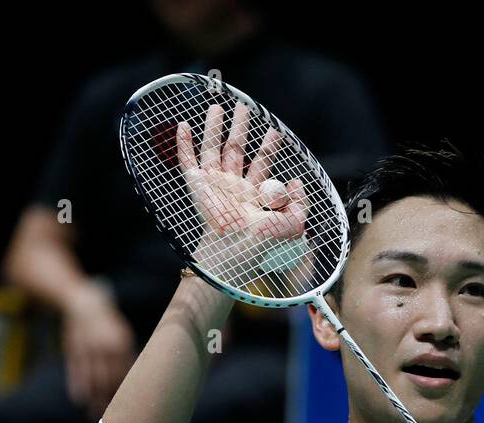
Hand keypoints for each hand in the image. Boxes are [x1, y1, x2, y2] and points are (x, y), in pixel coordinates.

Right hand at [60, 284, 135, 418]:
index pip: (125, 374)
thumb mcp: (122, 337)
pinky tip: (80, 400)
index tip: (128, 410)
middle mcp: (105, 347)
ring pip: (91, 379)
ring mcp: (88, 348)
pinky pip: (75, 371)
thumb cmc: (108, 326)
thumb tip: (136, 382)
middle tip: (111, 419)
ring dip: (93, 398)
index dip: (126, 393)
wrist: (84, 304)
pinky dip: (77, 386)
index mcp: (122, 344)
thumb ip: (127, 358)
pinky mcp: (73, 350)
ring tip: (94, 414)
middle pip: (109, 380)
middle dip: (109, 401)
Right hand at [177, 103, 310, 278]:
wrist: (233, 253)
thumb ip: (300, 204)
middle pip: (236, 149)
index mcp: (253, 194)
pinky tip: (183, 127)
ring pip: (212, 149)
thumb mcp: (292, 225)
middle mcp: (232, 186)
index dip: (269, 148)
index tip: (275, 132)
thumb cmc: (260, 244)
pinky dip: (184, 145)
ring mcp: (214, 185)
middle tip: (244, 108)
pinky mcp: (197, 187)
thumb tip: (295, 181)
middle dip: (240, 128)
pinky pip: (188, 162)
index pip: (261, 164)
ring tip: (217, 108)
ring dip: (214, 128)